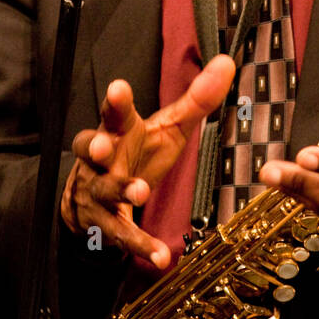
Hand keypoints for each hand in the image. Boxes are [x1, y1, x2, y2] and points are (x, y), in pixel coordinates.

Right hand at [61, 54, 235, 269]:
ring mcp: (98, 190)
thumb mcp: (168, 126)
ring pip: (103, 189)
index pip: (114, 112)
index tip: (118, 89)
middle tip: (104, 147)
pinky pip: (120, 234)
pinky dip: (140, 245)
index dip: (115, 101)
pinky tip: (161, 256)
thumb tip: (227, 62)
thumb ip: (196, 99)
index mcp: (118, 130)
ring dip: (120, 190)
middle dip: (96, 146)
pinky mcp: (103, 222)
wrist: (96, 197)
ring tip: (139, 192)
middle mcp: (101, 157)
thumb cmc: (137, 152)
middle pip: (91, 146)